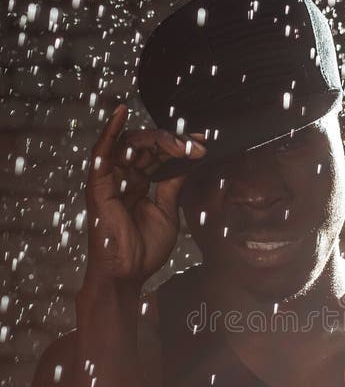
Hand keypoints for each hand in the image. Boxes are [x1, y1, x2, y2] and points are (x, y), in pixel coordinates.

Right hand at [84, 103, 206, 284]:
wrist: (128, 273)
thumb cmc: (145, 249)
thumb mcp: (168, 212)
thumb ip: (174, 185)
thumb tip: (188, 161)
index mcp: (140, 184)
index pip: (159, 155)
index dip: (180, 147)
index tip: (204, 143)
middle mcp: (124, 178)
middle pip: (147, 146)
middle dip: (174, 142)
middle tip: (196, 147)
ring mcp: (111, 180)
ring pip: (131, 144)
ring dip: (156, 139)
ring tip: (178, 143)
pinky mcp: (99, 184)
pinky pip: (101, 152)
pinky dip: (110, 130)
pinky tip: (121, 112)